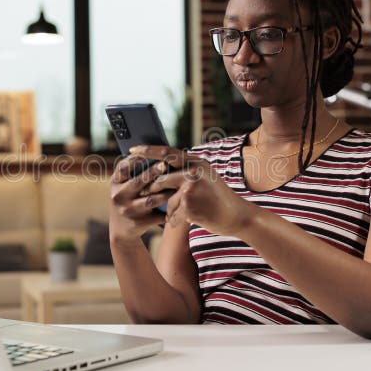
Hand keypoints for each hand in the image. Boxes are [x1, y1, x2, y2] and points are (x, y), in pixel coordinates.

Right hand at [109, 154, 172, 244]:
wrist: (121, 231)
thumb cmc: (128, 199)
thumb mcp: (124, 185)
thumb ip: (134, 171)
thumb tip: (155, 151)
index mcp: (114, 182)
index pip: (124, 167)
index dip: (137, 159)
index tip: (151, 151)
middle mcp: (118, 196)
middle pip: (138, 181)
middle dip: (153, 172)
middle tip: (166, 164)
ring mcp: (128, 210)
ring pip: (151, 199)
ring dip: (166, 191)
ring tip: (178, 184)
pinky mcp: (138, 223)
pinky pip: (158, 214)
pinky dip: (170, 208)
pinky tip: (180, 202)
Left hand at [133, 145, 253, 235]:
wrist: (237, 215)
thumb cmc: (218, 198)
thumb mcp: (206, 176)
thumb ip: (187, 170)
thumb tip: (160, 167)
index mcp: (196, 162)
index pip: (166, 153)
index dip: (148, 151)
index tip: (132, 150)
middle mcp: (193, 171)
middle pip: (160, 179)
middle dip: (153, 190)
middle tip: (148, 196)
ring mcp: (191, 188)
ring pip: (166, 200)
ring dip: (171, 209)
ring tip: (186, 211)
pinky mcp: (189, 205)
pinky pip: (172, 214)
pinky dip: (177, 220)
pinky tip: (189, 219)